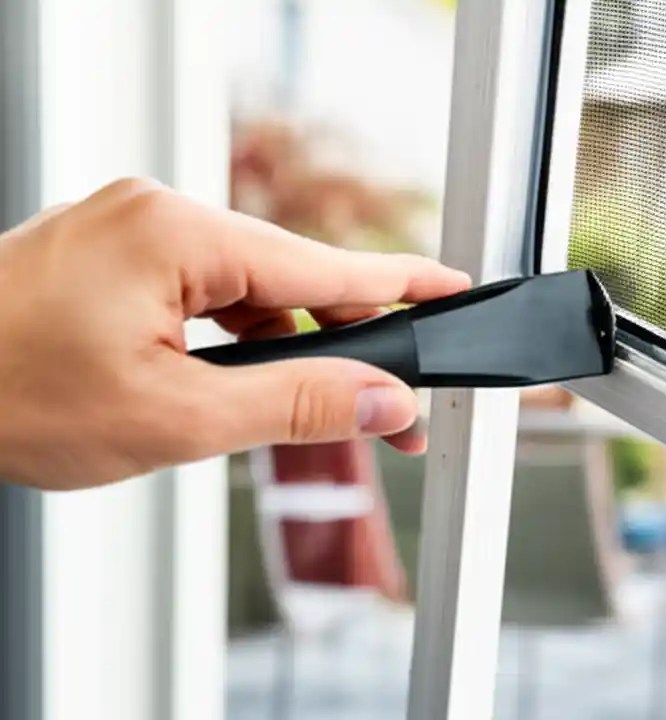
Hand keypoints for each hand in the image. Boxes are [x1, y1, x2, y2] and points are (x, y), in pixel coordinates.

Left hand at [0, 178, 470, 489]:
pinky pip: (199, 289)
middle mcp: (154, 214)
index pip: (322, 265)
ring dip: (280, 349)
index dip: (402, 286)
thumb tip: (377, 399)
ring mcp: (127, 230)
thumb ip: (293, 403)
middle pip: (287, 277)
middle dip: (341, 343)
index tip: (456, 292)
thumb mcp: (171, 418)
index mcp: (176, 234)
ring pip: (243, 289)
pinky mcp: (108, 254)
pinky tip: (233, 384)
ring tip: (298, 412)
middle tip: (385, 411)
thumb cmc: (2, 397)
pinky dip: (229, 338)